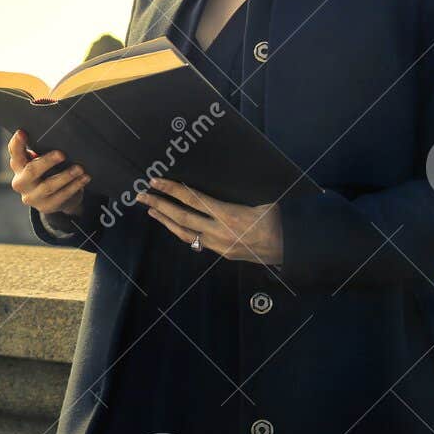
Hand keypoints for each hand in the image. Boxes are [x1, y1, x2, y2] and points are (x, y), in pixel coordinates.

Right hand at [8, 129, 90, 217]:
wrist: (54, 198)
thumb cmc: (47, 171)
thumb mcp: (41, 160)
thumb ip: (40, 150)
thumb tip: (56, 135)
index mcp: (18, 167)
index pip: (14, 153)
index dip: (17, 143)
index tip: (22, 132)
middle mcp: (21, 183)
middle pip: (31, 171)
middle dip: (47, 161)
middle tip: (62, 154)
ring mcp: (32, 197)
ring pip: (49, 186)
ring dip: (66, 176)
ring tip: (79, 168)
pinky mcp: (46, 206)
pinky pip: (61, 196)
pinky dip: (74, 186)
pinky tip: (84, 178)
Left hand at [140, 176, 283, 264]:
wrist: (292, 248)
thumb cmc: (281, 220)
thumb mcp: (263, 200)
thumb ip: (238, 194)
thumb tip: (223, 179)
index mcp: (230, 216)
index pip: (193, 200)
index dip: (172, 190)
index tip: (156, 181)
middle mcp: (220, 233)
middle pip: (181, 218)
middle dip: (159, 204)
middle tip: (141, 195)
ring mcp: (220, 246)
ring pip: (185, 234)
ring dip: (166, 221)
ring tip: (151, 210)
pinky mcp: (223, 254)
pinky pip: (197, 242)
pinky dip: (183, 232)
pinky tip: (175, 226)